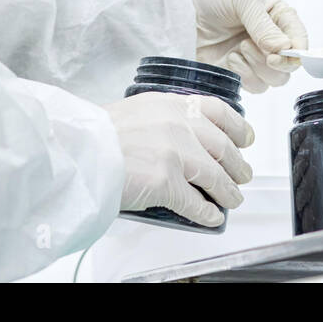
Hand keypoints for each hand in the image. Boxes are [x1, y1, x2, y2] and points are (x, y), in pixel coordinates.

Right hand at [105, 92, 253, 227]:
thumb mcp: (136, 111)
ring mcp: (175, 154)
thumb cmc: (97, 135)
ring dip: (228, 192)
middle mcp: (179, 125)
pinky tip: (212, 217)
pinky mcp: (166, 183)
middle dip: (238, 165)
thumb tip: (183, 138)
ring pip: (217, 177)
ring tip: (232, 199)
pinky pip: (197, 203)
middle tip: (242, 175)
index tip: (245, 138)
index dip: (238, 128)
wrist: (77, 151)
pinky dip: (208, 213)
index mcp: (172, 104)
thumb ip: (163, 120)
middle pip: (224, 147)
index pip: (219, 111)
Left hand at [188, 0, 308, 92]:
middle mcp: (272, 41)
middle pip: (290, 67)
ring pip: (274, 80)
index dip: (297, 52)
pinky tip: (230, 58)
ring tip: (239, 47)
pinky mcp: (239, 72)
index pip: (300, 41)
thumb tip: (283, 49)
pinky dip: (243, 75)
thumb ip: (263, 25)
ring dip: (257, 67)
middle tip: (250, 47)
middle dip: (275, 64)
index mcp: (280, 18)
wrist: (184, 5)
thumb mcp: (243, 0)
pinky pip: (253, 86)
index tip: (279, 54)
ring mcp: (256, 58)